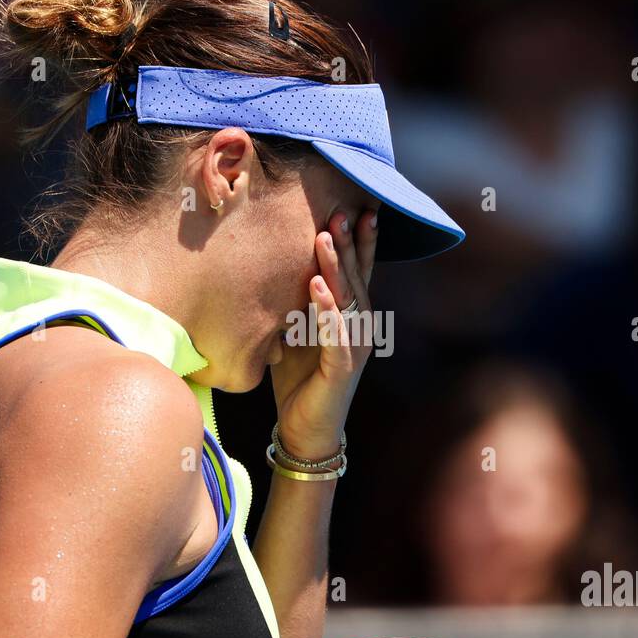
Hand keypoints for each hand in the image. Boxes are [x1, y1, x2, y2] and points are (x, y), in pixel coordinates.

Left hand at [270, 207, 378, 460]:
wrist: (306, 430)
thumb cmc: (300, 380)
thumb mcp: (297, 331)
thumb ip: (296, 302)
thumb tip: (276, 267)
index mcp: (351, 316)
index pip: (359, 271)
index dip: (360, 241)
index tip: (358, 207)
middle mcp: (360, 326)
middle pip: (355, 276)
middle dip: (348, 243)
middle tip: (340, 210)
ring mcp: (355, 346)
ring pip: (347, 298)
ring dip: (336, 267)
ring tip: (324, 237)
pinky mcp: (343, 366)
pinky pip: (335, 332)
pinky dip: (326, 309)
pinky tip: (317, 287)